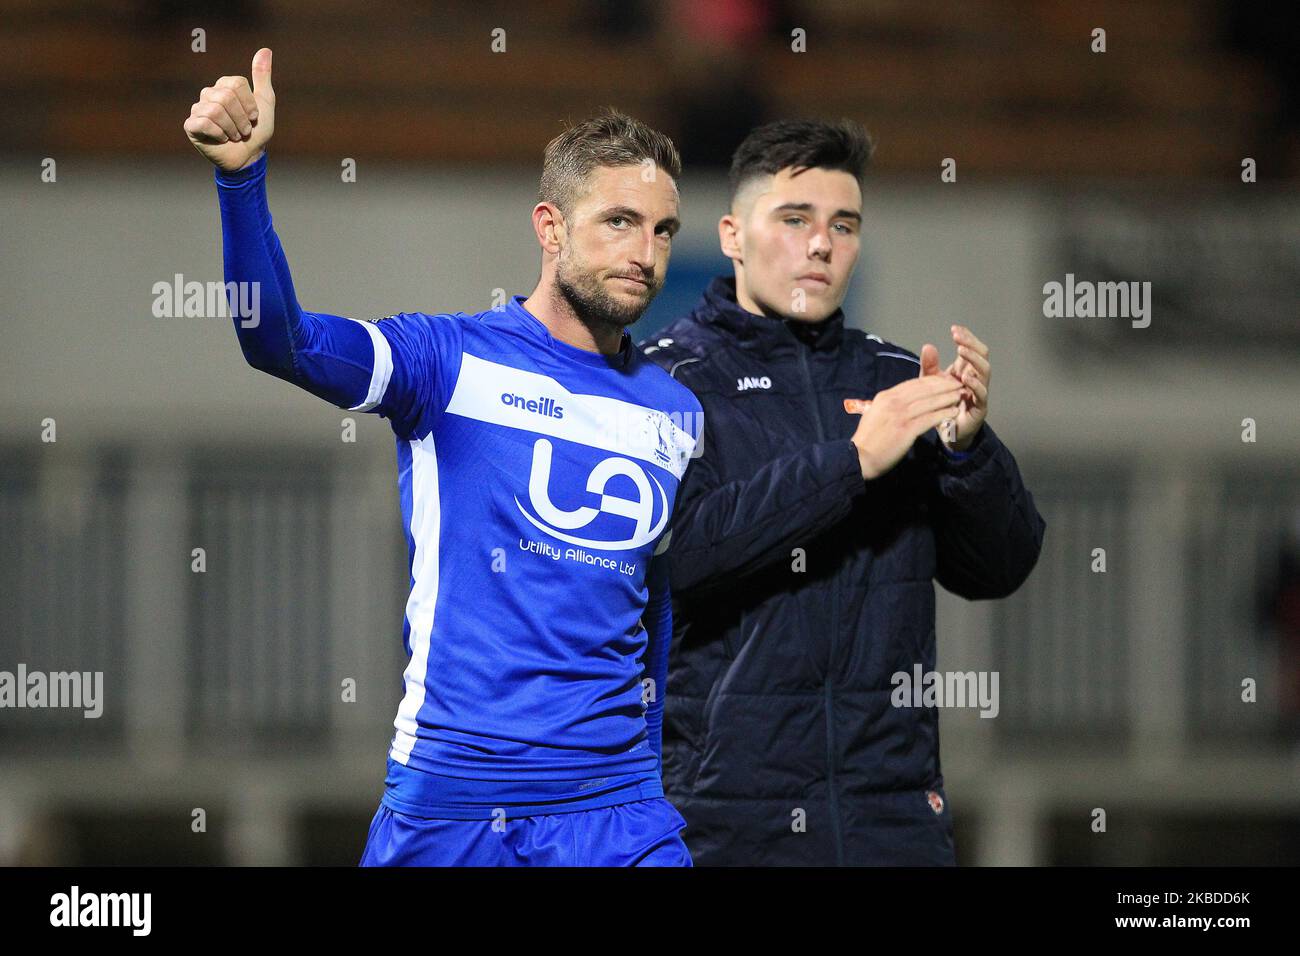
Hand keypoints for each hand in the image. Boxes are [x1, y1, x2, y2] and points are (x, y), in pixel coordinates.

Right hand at [183, 48, 275, 171]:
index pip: (236, 84)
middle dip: (242, 119)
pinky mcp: (191, 126)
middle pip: (226, 97)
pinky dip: (219, 135)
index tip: (253, 117)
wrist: (249, 157)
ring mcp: (198, 109)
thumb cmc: (256, 130)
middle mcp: (209, 94)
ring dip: (232, 129)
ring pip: (216, 110)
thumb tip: (265, 50)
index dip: (249, 104)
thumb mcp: (265, 102)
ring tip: (234, 136)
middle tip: (244, 130)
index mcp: (224, 86)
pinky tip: (222, 139)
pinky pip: (204, 123)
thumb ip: (262, 76)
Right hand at [843, 372, 962, 479]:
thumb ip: (890, 405)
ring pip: (929, 402)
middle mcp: (893, 402)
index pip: (913, 383)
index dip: (932, 380)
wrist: (859, 457)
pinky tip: (953, 413)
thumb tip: (903, 399)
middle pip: (924, 389)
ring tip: (960, 395)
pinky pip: (929, 418)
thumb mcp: (875, 413)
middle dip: (943, 384)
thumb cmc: (868, 438)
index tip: (945, 379)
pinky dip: (943, 414)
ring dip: (947, 397)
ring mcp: (900, 415)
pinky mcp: (906, 430)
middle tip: (958, 383)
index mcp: (886, 396)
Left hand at [935, 325, 989, 450]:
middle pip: (982, 356)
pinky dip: (975, 384)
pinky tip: (966, 378)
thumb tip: (928, 345)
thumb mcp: (931, 383)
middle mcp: (976, 378)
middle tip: (958, 338)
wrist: (946, 431)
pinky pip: (982, 394)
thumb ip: (930, 366)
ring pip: (985, 372)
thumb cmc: (942, 405)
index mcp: (966, 370)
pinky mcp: (980, 407)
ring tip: (962, 351)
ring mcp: (980, 392)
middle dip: (971, 344)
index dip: (966, 337)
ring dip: (974, 360)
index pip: (972, 348)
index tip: (954, 329)